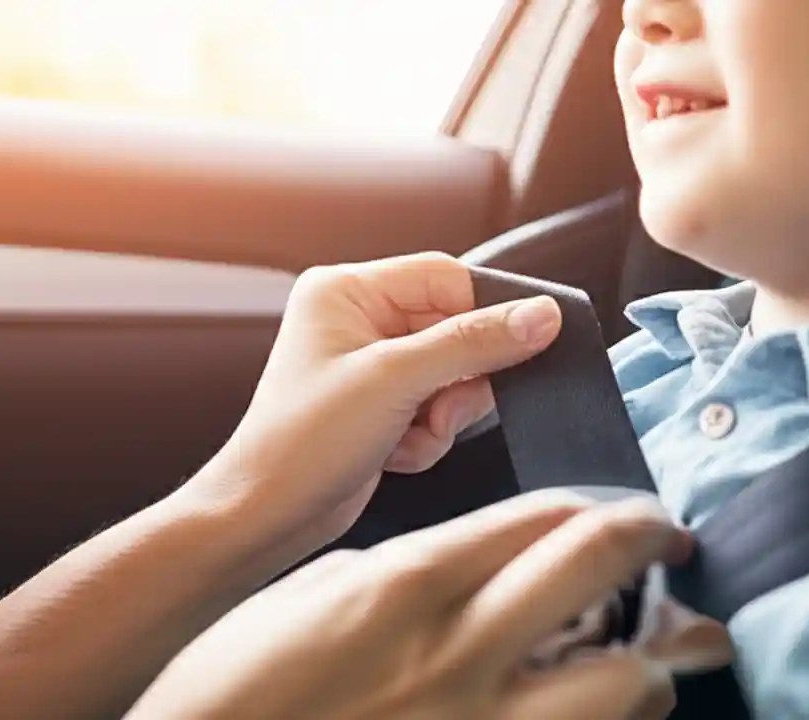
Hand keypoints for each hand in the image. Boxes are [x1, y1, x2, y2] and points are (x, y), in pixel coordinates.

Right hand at [127, 492, 733, 719]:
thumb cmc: (227, 696)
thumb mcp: (305, 604)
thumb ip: (398, 575)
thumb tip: (460, 567)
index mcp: (408, 585)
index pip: (543, 517)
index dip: (603, 504)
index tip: (625, 508)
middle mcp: (459, 653)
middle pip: (599, 569)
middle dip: (653, 542)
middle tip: (673, 542)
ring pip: (626, 684)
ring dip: (655, 661)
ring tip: (662, 654)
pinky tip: (612, 714)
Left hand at [180, 252, 562, 563]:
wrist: (266, 518)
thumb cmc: (302, 442)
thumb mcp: (396, 381)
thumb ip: (474, 343)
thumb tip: (542, 315)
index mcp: (347, 290)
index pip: (446, 277)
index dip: (491, 309)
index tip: (535, 336)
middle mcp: (358, 319)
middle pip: (457, 328)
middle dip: (458, 379)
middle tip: (441, 408)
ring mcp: (371, 365)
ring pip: (456, 373)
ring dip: (445, 412)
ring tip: (407, 434)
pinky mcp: (382, 406)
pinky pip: (440, 407)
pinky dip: (429, 435)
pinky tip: (394, 453)